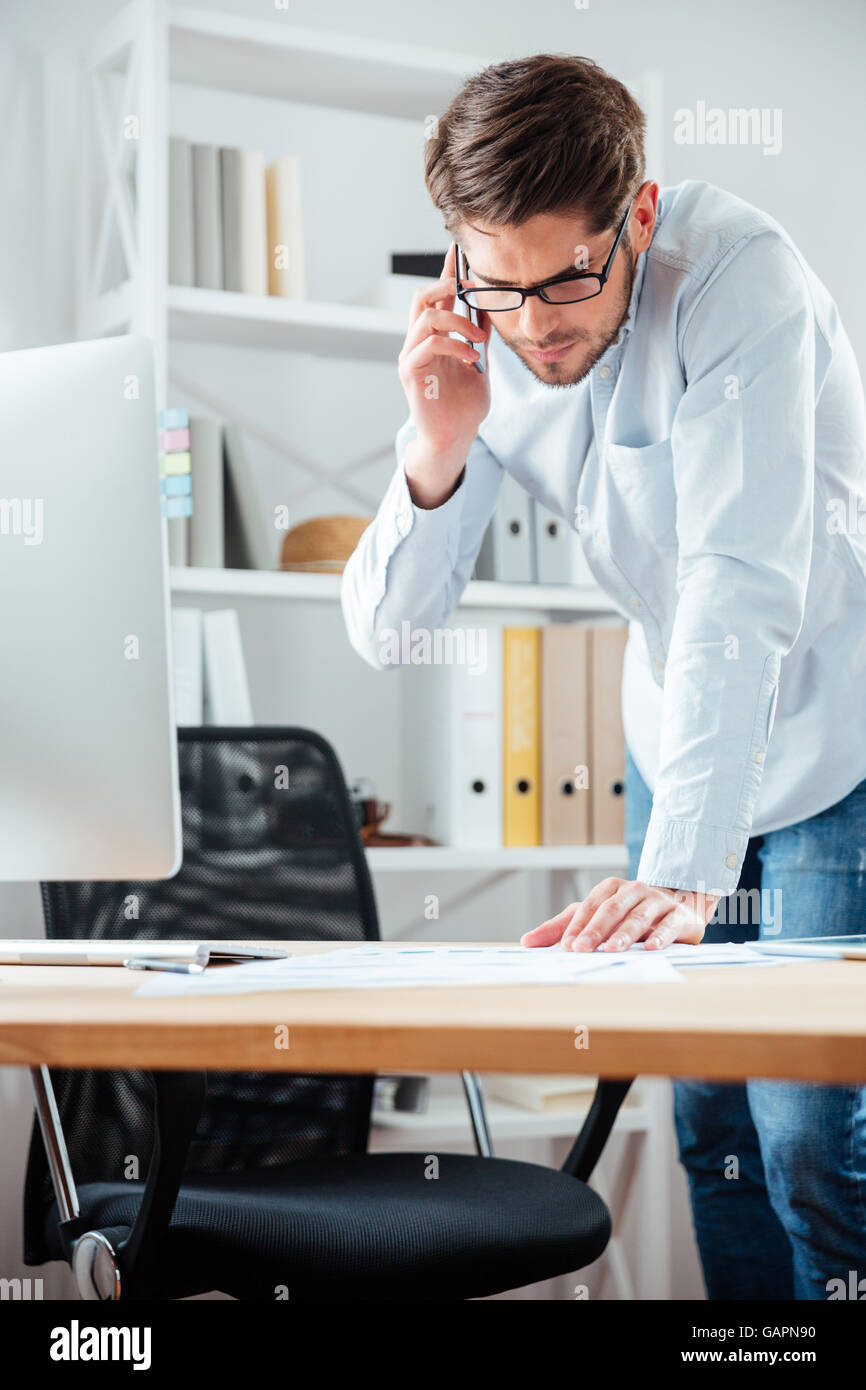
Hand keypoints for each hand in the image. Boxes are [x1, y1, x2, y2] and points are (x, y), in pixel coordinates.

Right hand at [398, 244, 490, 508]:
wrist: (455, 438)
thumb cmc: (464, 405)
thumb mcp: (480, 362)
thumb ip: (480, 335)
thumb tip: (490, 306)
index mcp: (435, 337)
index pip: (437, 296)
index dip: (447, 272)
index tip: (458, 249)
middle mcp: (419, 342)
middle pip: (421, 297)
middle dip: (445, 286)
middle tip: (470, 290)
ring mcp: (413, 357)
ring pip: (425, 318)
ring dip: (457, 322)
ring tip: (479, 341)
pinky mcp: (411, 374)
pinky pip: (428, 346)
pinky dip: (454, 346)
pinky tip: (471, 358)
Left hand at [521, 877, 719, 952]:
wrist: (680, 904)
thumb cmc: (629, 913)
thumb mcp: (594, 916)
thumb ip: (561, 927)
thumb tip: (527, 942)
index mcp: (611, 889)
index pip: (590, 906)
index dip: (577, 925)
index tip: (566, 946)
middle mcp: (634, 891)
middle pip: (611, 909)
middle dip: (595, 930)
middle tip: (580, 949)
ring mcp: (658, 901)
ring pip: (638, 917)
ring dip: (623, 934)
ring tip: (610, 950)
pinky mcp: (679, 916)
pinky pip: (669, 925)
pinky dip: (660, 936)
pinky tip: (650, 949)